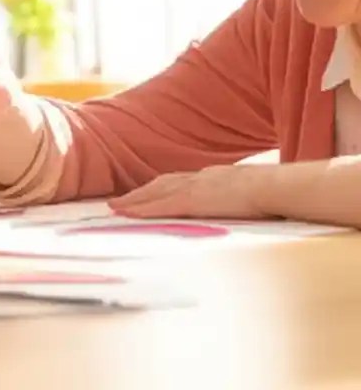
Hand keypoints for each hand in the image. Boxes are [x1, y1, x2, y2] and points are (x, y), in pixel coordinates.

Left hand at [108, 165, 272, 219]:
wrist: (277, 187)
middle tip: (119, 202)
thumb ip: (239, 198)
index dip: (160, 188)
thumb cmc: (273, 193)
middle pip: (161, 184)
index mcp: (214, 178)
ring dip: (134, 200)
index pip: (180, 182)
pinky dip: (141, 209)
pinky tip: (126, 213)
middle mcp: (199, 179)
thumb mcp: (251, 193)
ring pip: (155, 193)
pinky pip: (160, 205)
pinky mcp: (192, 200)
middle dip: (139, 194)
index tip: (146, 194)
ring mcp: (194, 188)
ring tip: (115, 208)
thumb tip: (241, 206)